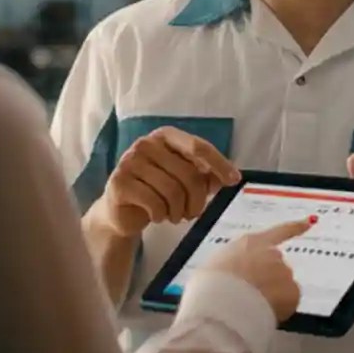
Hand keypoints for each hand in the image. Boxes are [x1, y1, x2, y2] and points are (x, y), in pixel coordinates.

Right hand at [94, 127, 240, 237]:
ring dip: (178, 211)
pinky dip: (161, 215)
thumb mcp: (184, 180)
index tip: (234, 180)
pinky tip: (157, 216)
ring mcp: (130, 161)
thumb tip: (230, 176)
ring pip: (172, 191)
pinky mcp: (119, 183)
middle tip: (194, 212)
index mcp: (165, 136)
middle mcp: (146, 143)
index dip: (219, 164)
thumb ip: (205, 174)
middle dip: (197, 200)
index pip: (198, 146)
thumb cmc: (156, 191)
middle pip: (188, 173)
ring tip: (174, 215)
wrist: (121, 211)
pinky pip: (154, 203)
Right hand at [203, 219, 312, 320]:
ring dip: (272, 297)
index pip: (279, 231)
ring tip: (251, 309)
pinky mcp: (292, 292)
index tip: (310, 222)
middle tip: (250, 298)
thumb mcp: (214, 267)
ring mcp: (284, 272)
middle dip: (268, 281)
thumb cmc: (210, 285)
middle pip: (276, 267)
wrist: (222, 304)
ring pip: (281, 288)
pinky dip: (279, 310)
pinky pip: (288, 304)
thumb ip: (231, 266)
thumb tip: (232, 275)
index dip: (295, 227)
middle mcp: (272, 254)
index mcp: (251, 242)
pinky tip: (262, 315)